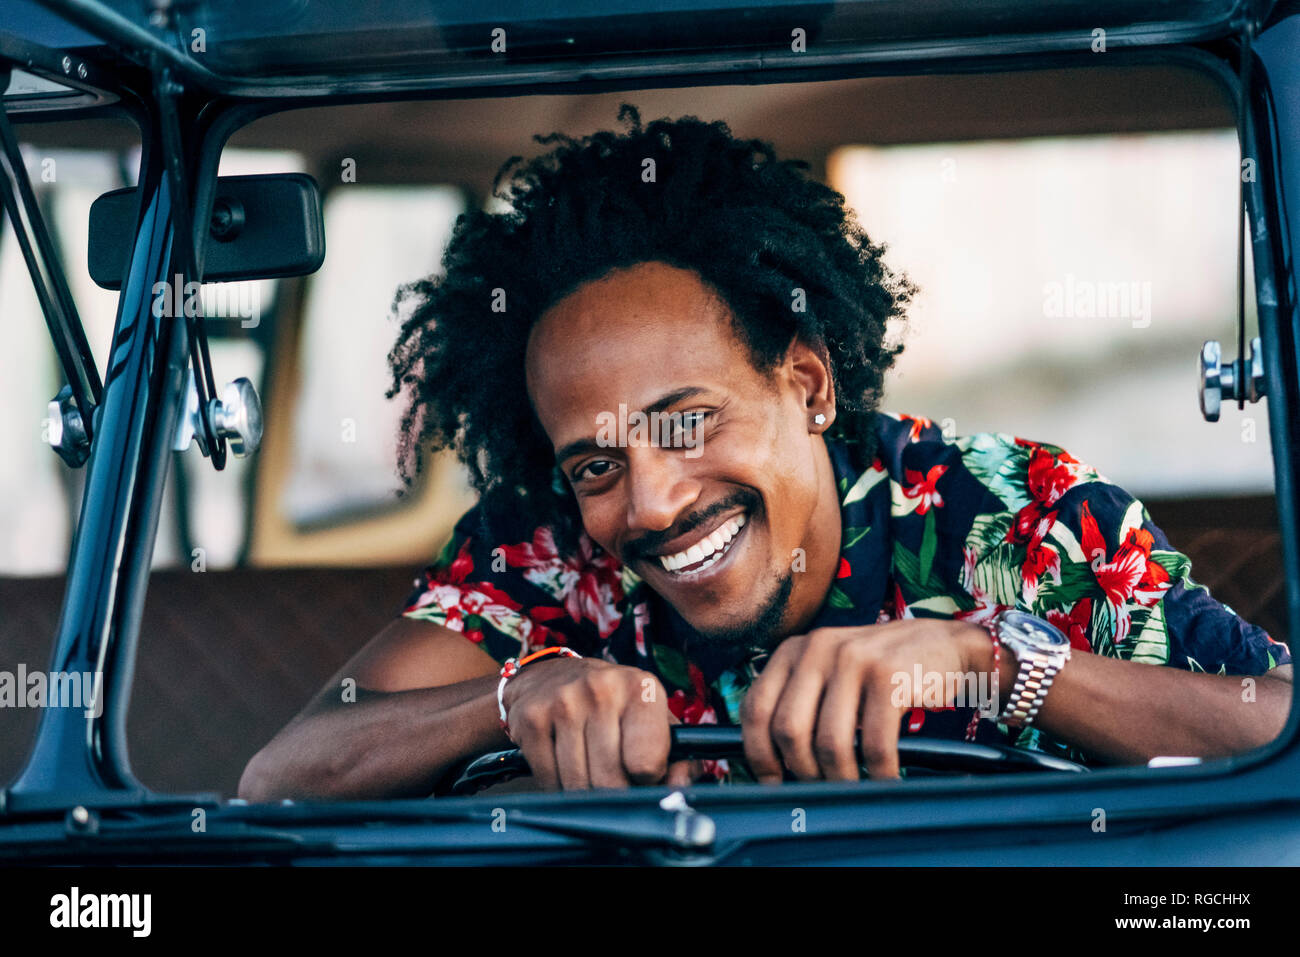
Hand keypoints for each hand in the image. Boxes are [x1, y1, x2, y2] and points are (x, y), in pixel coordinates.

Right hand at [501, 656, 693, 789]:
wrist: (554, 677)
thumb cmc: (615, 708)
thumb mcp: (655, 722)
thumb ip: (681, 760)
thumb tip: (680, 791)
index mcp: (641, 689)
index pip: (648, 762)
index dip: (647, 779)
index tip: (642, 770)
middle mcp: (602, 689)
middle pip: (610, 781)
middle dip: (613, 792)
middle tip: (613, 776)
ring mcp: (563, 702)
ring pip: (576, 785)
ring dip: (583, 791)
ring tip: (588, 767)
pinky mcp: (531, 718)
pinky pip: (547, 780)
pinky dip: (556, 786)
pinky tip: (563, 764)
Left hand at [740, 618, 998, 781]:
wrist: (943, 645)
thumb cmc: (880, 670)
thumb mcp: (830, 670)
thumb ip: (800, 701)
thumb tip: (775, 764)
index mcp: (793, 649)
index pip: (756, 707)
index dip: (758, 753)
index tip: (772, 781)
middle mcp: (818, 648)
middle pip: (788, 728)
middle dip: (801, 770)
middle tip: (819, 787)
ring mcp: (854, 659)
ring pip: (829, 742)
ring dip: (840, 778)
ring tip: (852, 787)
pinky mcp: (889, 676)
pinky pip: (874, 744)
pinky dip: (878, 773)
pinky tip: (883, 779)